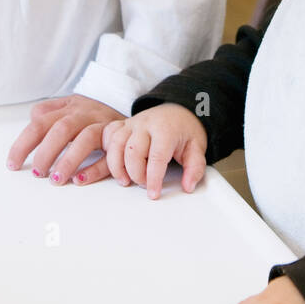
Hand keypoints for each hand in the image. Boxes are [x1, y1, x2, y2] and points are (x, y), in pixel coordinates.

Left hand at [6, 94, 125, 178]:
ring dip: (69, 160)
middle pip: (62, 129)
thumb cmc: (95, 114)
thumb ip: (50, 110)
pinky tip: (79, 180)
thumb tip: (32, 118)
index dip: (24, 143)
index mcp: (70, 109)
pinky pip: (109, 155)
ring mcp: (103, 128)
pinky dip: (94, 168)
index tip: (13, 164)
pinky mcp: (119, 142)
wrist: (135, 113)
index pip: (41, 123)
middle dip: (46, 152)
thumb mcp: (72, 104)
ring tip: (56, 179)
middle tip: (38, 173)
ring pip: (86, 139)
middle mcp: (86, 116)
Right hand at [76, 103, 207, 196]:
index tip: (153, 194)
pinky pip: (108, 136)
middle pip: (133, 151)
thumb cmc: (185, 130)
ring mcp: (131, 123)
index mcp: (165, 129)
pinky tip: (114, 167)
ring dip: (117, 166)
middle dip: (136, 173)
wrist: (177, 109)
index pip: (157, 157)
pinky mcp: (122, 125)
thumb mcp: (197, 147)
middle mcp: (146, 124)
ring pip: (116, 144)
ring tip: (125, 181)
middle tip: (143, 184)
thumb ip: (195, 168)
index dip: (153, 178)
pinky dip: (107, 153)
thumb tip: (188, 186)